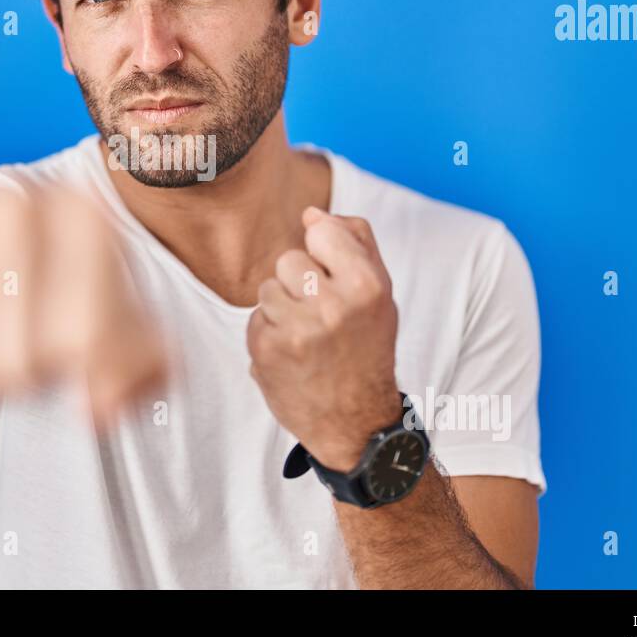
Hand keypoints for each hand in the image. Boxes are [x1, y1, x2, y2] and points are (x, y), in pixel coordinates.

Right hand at [0, 185, 168, 433]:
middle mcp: (10, 206)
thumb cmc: (69, 293)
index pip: (82, 342)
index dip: (84, 370)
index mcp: (81, 212)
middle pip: (15, 364)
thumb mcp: (126, 327)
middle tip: (24, 350)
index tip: (81, 347)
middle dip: (23, 377)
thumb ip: (137, 372)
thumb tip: (98, 407)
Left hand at [246, 206, 402, 470]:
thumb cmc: (367, 346)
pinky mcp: (265, 351)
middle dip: (300, 283)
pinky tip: (293, 355)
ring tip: (308, 336)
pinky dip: (270, 333)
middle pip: (289, 259)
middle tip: (323, 316)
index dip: (325, 255)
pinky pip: (256, 318)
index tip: (335, 280)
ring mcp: (296, 330)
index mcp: (367, 285)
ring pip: (268, 287)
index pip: (322, 232)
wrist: (356, 422)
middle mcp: (333, 306)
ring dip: (283, 307)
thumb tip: (311, 213)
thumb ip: (355, 241)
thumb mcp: (380, 292)